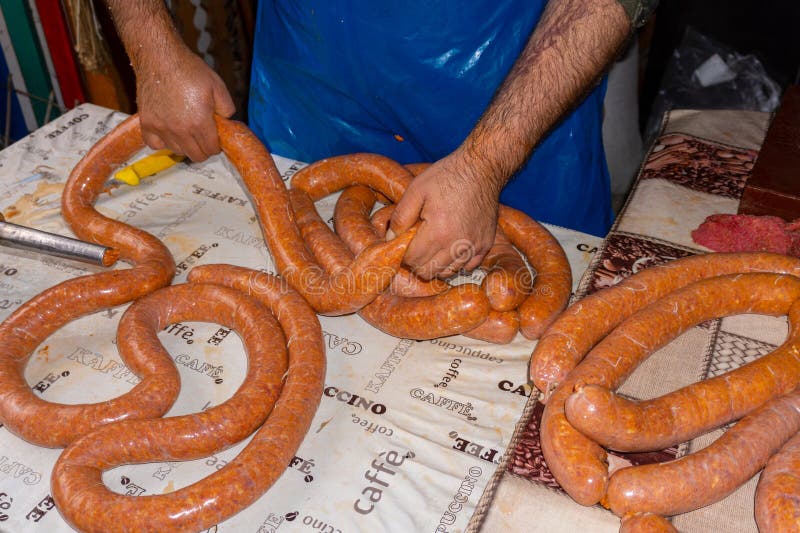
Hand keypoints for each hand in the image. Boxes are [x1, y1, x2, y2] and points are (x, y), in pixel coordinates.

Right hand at [134, 45, 234, 160]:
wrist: (160, 57)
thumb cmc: (189, 69)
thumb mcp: (218, 86)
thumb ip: (227, 109)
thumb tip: (227, 123)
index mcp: (200, 122)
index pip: (211, 149)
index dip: (216, 145)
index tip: (215, 137)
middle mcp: (180, 130)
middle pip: (196, 155)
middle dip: (203, 148)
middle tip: (203, 135)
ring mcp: (161, 128)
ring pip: (177, 151)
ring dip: (185, 145)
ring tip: (187, 129)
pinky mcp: (146, 123)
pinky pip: (155, 145)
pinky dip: (162, 142)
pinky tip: (169, 131)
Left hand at [389, 152, 499, 279]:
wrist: (482, 168)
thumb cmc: (447, 176)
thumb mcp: (416, 190)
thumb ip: (401, 217)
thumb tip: (390, 238)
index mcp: (438, 232)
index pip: (413, 260)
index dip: (403, 254)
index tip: (403, 243)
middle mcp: (457, 244)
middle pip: (429, 271)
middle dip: (417, 263)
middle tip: (414, 246)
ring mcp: (474, 246)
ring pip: (447, 272)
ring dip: (435, 264)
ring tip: (432, 246)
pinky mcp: (485, 244)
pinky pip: (468, 267)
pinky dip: (456, 263)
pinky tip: (450, 248)